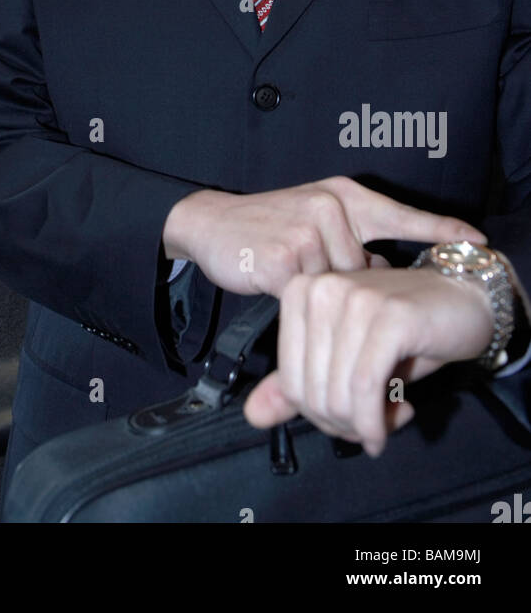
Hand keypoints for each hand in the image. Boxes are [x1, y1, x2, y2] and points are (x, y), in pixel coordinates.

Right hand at [162, 175, 486, 296]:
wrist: (211, 223)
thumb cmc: (267, 226)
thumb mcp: (314, 216)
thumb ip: (352, 240)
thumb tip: (383, 275)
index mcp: (343, 195)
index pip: (402, 214)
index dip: (442, 228)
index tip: (478, 240)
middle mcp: (331, 207)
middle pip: (365, 269)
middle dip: (345, 282)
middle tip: (304, 264)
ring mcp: (309, 233)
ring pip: (339, 288)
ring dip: (317, 290)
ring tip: (283, 266)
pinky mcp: (287, 262)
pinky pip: (311, 300)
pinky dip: (295, 299)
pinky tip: (272, 276)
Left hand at [243, 265, 495, 455]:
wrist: (464, 297)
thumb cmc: (405, 329)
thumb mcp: (347, 357)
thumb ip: (301, 384)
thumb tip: (252, 416)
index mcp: (300, 292)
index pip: (290, 380)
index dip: (317, 414)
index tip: (348, 419)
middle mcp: (320, 289)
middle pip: (312, 391)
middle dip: (343, 423)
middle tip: (372, 427)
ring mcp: (353, 299)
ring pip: (339, 393)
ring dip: (365, 424)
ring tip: (390, 419)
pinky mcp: (387, 316)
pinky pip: (366, 387)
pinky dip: (378, 419)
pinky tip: (401, 415)